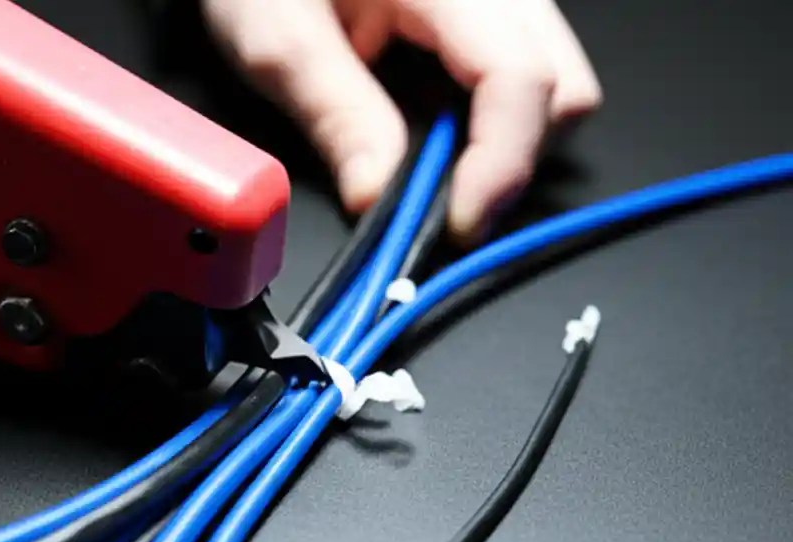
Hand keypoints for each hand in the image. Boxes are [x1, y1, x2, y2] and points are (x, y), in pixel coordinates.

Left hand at [203, 0, 601, 242]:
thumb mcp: (278, 38)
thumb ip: (335, 114)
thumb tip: (376, 197)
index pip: (518, 76)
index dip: (500, 163)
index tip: (460, 224)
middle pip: (560, 88)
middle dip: (510, 160)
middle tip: (440, 208)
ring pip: (552, 84)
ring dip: (501, 143)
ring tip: (426, 167)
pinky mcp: (484, 15)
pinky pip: (517, 73)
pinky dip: (486, 120)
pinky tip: (430, 133)